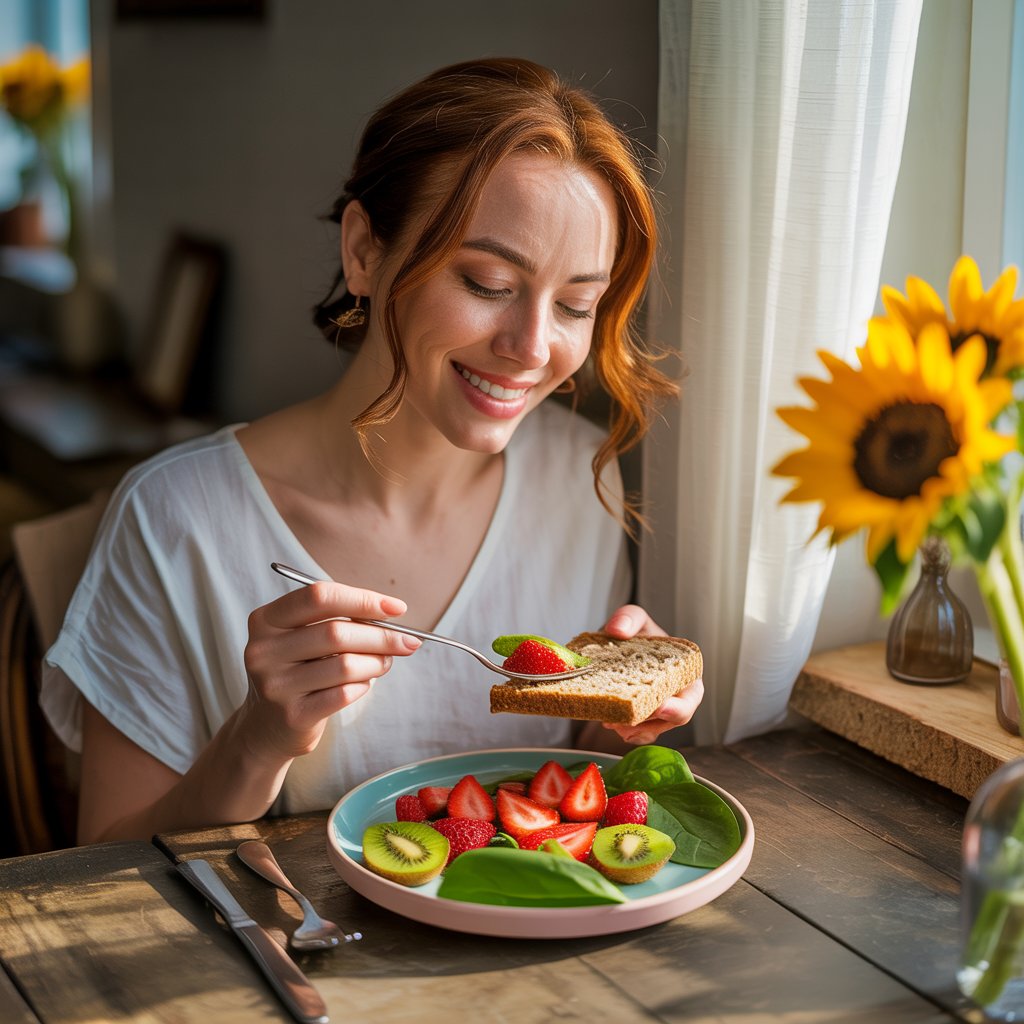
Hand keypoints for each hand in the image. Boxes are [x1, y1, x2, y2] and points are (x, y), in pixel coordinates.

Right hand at [241, 581, 420, 761]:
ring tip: (384, 663)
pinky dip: (363, 686)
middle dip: (381, 636)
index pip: (319, 597)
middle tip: (408, 641)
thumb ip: (341, 620)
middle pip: (336, 632)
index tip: (398, 608)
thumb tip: (393, 614)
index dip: (363, 599)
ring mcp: (275, 685)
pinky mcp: (293, 715)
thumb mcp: (307, 637)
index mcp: (266, 620)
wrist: (268, 725)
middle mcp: (263, 650)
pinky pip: (344, 694)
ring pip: (345, 665)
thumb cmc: (300, 670)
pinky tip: (363, 684)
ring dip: (377, 662)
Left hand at [599, 603, 704, 745]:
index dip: (678, 706)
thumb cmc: (638, 634)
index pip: (691, 694)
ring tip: (612, 723)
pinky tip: (610, 723)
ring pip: (656, 727)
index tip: (660, 707)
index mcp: (686, 669)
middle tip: (629, 725)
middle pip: (675, 718)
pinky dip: (627, 731)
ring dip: (636, 730)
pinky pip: (641, 731)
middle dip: (654, 724)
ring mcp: (662, 706)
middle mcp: (678, 691)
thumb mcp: (635, 618)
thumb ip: (629, 618)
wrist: (621, 644)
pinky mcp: (645, 716)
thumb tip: (617, 630)